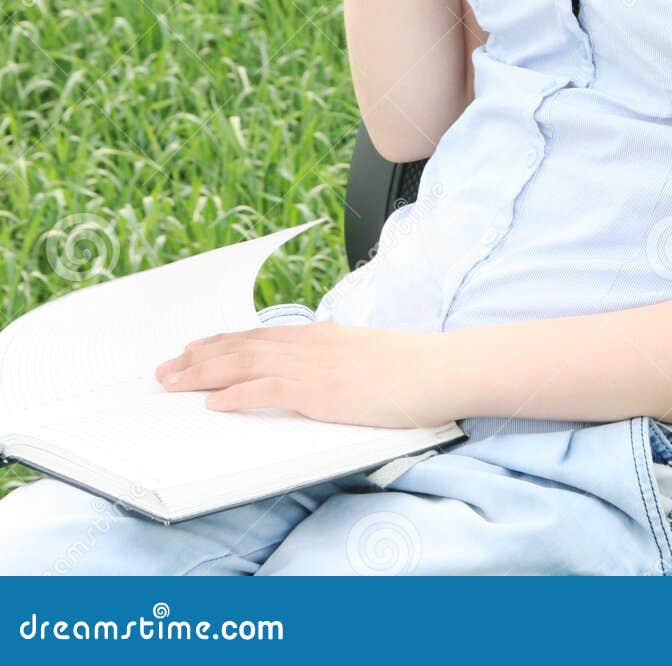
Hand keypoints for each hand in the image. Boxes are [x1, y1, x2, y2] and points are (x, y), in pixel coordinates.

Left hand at [154, 323, 446, 427]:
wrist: (438, 368)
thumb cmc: (410, 369)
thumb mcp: (363, 358)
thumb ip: (333, 362)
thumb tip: (313, 375)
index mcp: (320, 336)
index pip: (258, 336)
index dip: (221, 343)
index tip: (193, 349)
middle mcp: (310, 343)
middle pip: (242, 346)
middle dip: (198, 358)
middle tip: (165, 369)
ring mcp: (314, 365)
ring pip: (244, 364)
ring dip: (203, 374)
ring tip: (173, 383)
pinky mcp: (321, 389)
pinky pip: (268, 390)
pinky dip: (236, 395)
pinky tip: (213, 404)